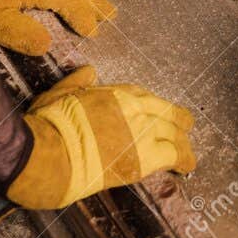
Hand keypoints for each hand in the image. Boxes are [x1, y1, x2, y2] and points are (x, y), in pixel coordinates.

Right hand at [4, 66, 196, 210]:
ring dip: (182, 141)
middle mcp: (134, 109)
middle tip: (185, 126)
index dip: (151, 106)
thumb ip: (77, 82)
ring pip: (173, 133)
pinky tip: (188, 167)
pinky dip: (183, 160)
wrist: (50, 155)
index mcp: (115, 93)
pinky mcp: (143, 159)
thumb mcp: (58, 94)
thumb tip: (89, 70)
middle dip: (176, 120)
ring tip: (189, 152)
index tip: (155, 112)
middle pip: (164, 112)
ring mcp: (141, 133)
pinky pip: (173, 156)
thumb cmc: (48, 126)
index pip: (142, 94)